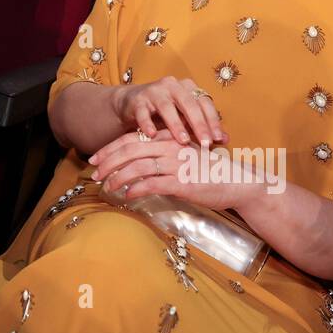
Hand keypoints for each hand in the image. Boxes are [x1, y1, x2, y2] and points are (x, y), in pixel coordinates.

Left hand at [89, 131, 262, 211]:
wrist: (238, 182)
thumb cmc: (208, 171)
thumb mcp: (183, 155)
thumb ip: (162, 154)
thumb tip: (135, 163)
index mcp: (169, 137)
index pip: (131, 139)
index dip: (110, 149)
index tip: (95, 159)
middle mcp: (170, 146)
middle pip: (130, 150)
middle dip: (108, 162)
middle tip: (94, 174)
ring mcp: (177, 164)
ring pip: (138, 166)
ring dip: (118, 177)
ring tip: (107, 187)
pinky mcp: (183, 182)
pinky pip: (153, 183)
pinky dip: (137, 189)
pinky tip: (127, 195)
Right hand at [110, 77, 226, 147]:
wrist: (132, 103)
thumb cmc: (163, 112)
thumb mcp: (184, 118)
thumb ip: (203, 127)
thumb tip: (226, 140)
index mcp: (187, 88)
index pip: (204, 103)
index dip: (213, 120)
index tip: (218, 139)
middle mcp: (172, 85)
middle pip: (188, 103)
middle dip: (198, 124)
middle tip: (205, 142)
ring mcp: (154, 91)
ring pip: (167, 107)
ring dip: (176, 124)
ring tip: (183, 140)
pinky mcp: (138, 100)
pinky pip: (143, 112)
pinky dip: (147, 123)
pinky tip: (152, 135)